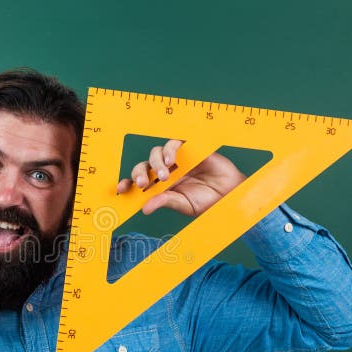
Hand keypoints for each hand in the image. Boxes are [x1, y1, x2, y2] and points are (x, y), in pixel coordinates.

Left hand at [116, 140, 246, 216]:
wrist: (231, 194)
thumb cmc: (207, 201)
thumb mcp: (183, 205)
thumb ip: (165, 201)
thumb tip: (144, 208)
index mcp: (160, 186)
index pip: (139, 182)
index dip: (128, 183)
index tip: (120, 190)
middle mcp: (166, 171)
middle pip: (144, 166)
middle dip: (140, 173)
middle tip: (142, 184)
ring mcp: (178, 160)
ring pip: (156, 153)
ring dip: (156, 162)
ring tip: (164, 174)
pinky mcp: (190, 149)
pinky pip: (175, 142)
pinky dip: (170, 149)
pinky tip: (172, 160)